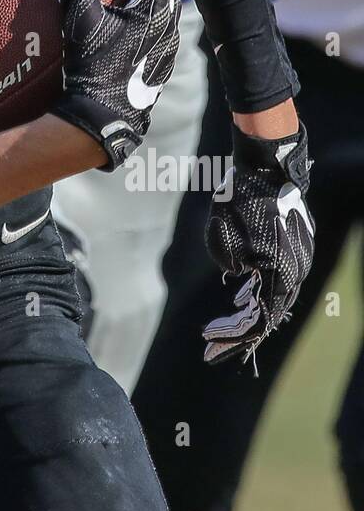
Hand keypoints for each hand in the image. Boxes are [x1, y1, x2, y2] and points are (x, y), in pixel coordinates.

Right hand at [51, 0, 181, 170]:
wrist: (102, 120)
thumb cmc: (91, 69)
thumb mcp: (80, 22)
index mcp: (152, 11)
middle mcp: (166, 29)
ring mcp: (165, 52)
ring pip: (166, 13)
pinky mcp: (158, 71)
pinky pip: (159, 36)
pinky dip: (149, 23)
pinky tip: (132, 30)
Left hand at [202, 123, 314, 365]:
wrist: (268, 164)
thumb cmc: (240, 196)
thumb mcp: (220, 231)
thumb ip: (228, 261)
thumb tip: (239, 277)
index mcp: (281, 270)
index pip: (259, 319)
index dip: (234, 335)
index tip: (209, 343)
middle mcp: (297, 267)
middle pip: (270, 312)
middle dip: (241, 331)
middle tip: (213, 345)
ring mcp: (301, 256)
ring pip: (278, 295)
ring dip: (252, 311)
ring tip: (226, 326)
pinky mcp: (298, 245)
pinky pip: (282, 277)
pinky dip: (263, 289)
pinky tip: (245, 294)